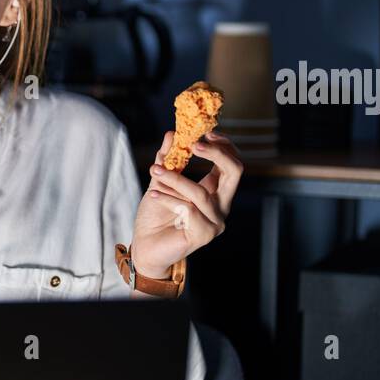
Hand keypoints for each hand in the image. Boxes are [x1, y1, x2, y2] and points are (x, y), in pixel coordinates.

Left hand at [130, 131, 243, 278]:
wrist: (144, 246)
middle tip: (194, 143)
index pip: (232, 163)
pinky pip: (187, 209)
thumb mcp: (161, 182)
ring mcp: (215, 222)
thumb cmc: (155, 216)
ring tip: (154, 172)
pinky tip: (152, 195)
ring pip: (200, 191)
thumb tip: (171, 134)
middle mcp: (221, 206)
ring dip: (175, 179)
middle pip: (235, 172)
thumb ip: (168, 160)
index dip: (222, 145)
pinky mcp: (204, 235)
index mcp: (216, 191)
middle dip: (216, 153)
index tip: (202, 133)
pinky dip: (167, 198)